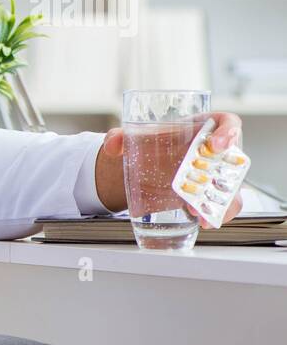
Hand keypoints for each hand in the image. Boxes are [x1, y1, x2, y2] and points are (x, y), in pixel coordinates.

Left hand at [97, 112, 244, 227]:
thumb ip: (117, 137)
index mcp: (202, 128)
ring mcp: (214, 174)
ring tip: (199, 213)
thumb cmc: (146, 145)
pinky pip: (222, 205)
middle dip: (224, 174)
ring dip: (222, 201)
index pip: (227, 123)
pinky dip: (216, 214)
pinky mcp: (207, 194)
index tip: (216, 144)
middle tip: (204, 187)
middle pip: (233, 160)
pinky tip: (202, 221)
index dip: (228, 132)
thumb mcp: (129, 138)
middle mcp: (213, 152)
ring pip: (231, 186)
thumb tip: (113, 144)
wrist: (140, 169)